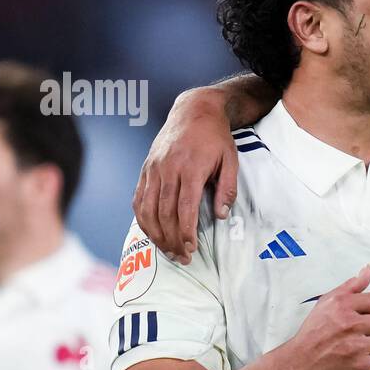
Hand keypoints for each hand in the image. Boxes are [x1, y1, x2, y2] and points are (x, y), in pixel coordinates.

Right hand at [133, 87, 238, 263]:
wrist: (194, 111)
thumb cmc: (215, 138)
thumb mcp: (230, 160)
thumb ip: (227, 189)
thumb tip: (221, 216)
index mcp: (190, 168)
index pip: (184, 208)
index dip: (186, 232)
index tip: (191, 249)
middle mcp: (167, 169)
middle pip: (164, 213)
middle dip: (172, 239)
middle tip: (182, 258)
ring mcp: (153, 169)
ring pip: (147, 208)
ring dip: (156, 234)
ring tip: (168, 250)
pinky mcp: (145, 169)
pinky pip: (138, 198)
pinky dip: (142, 219)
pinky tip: (151, 233)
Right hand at [277, 265, 369, 369]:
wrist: (297, 365)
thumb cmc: (313, 334)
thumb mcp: (326, 303)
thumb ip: (350, 287)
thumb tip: (368, 270)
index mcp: (343, 305)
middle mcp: (350, 323)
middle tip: (368, 334)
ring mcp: (356, 346)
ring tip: (368, 348)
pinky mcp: (360, 366)